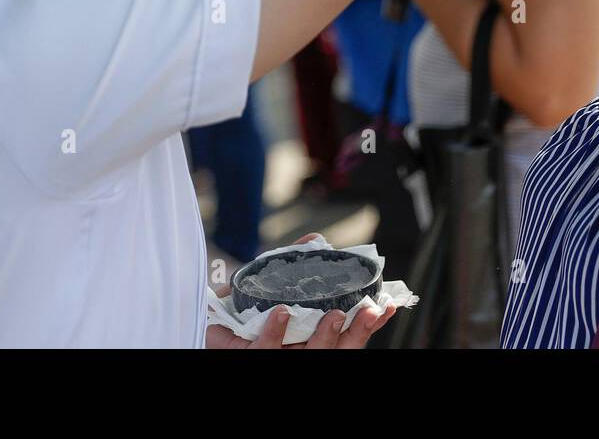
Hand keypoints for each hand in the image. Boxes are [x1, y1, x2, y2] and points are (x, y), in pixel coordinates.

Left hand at [205, 233, 398, 347]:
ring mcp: (278, 357)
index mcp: (311, 339)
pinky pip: (263, 350)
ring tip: (335, 314)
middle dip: (358, 333)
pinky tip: (282, 314)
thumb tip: (317, 241)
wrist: (209, 326)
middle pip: (338, 351)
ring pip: (309, 356)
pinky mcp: (249, 357)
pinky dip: (275, 332)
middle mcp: (300, 352)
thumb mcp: (272, 285)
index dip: (371, 324)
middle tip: (369, 310)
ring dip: (326, 337)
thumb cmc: (244, 311)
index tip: (388, 305)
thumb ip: (294, 263)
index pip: (349, 337)